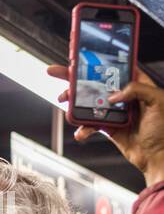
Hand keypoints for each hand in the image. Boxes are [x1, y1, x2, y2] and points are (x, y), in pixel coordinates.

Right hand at [48, 62, 163, 186]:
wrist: (157, 155)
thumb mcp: (157, 101)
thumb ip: (136, 90)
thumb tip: (113, 95)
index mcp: (138, 84)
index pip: (116, 68)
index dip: (99, 62)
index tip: (83, 57)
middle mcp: (124, 96)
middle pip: (96, 83)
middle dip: (75, 78)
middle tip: (59, 72)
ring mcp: (113, 111)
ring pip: (88, 103)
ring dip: (74, 103)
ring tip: (65, 102)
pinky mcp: (107, 127)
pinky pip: (89, 124)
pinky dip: (82, 129)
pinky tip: (81, 132)